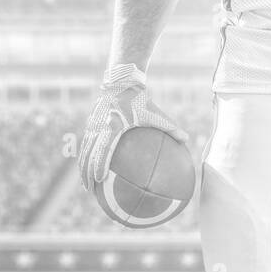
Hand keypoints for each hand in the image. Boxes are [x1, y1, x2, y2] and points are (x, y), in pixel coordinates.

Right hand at [77, 69, 189, 191]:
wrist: (121, 82)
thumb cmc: (140, 99)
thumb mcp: (155, 113)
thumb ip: (170, 127)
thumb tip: (187, 139)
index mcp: (113, 126)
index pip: (103, 149)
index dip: (99, 165)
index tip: (100, 179)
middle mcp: (99, 126)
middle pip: (89, 153)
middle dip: (86, 173)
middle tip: (89, 189)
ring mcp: (93, 125)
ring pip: (85, 150)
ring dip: (83, 167)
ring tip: (85, 185)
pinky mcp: (91, 123)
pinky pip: (87, 144)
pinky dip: (86, 157)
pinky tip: (89, 168)